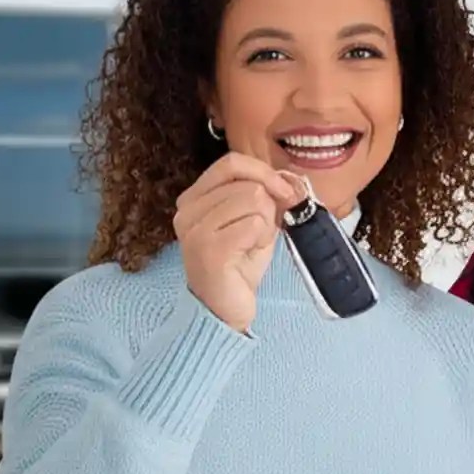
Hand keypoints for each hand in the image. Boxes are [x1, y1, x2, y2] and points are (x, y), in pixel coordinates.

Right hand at [172, 152, 299, 332]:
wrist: (223, 310)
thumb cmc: (238, 265)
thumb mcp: (252, 220)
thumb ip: (263, 194)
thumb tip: (287, 177)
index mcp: (193, 198)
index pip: (231, 162)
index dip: (263, 171)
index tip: (283, 190)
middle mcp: (187, 211)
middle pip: (248, 183)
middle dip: (267, 208)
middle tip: (256, 235)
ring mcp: (195, 229)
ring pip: (254, 200)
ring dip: (263, 226)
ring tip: (248, 246)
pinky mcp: (208, 249)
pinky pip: (254, 224)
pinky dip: (262, 239)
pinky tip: (247, 255)